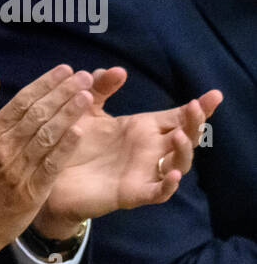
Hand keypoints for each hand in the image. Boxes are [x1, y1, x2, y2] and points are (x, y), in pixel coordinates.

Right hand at [0, 66, 92, 263]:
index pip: (21, 102)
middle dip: (62, 93)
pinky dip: (65, 147)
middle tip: (83, 77)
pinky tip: (81, 130)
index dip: (44, 84)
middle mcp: (3, 148)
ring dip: (68, 113)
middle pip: (37, 114)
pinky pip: (51, 164)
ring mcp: (17, 169)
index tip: (64, 70)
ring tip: (87, 95)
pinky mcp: (31, 190)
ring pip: (47, 135)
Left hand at [30, 68, 222, 237]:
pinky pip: (158, 192)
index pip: (177, 117)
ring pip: (179, 164)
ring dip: (184, 150)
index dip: (198, 107)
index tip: (214, 95)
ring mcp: (144, 172)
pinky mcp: (132, 194)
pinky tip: (173, 175)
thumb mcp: (86, 112)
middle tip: (195, 107)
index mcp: (143, 129)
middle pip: (186, 137)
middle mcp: (149, 150)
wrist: (50, 177)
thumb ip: (99, 89)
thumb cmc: (74, 143)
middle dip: (194, 123)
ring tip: (177, 135)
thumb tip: (116, 70)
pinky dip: (169, 185)